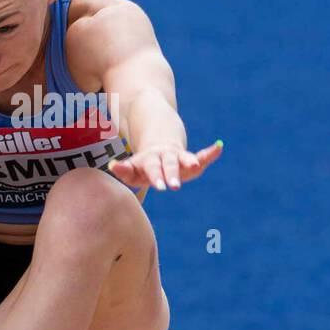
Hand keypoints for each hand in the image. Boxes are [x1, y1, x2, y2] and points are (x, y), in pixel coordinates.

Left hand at [108, 139, 222, 191]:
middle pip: (168, 165)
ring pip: (185, 159)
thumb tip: (111, 165)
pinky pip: (201, 156)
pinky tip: (218, 147)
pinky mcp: (189, 158)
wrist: (157, 143)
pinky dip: (210, 153)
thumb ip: (124, 170)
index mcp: (149, 161)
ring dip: (191, 161)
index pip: (152, 169)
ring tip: (196, 164)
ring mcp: (178, 157)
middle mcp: (164, 157)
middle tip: (174, 186)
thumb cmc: (143, 166)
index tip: (160, 187)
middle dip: (172, 174)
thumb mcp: (132, 170)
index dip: (156, 176)